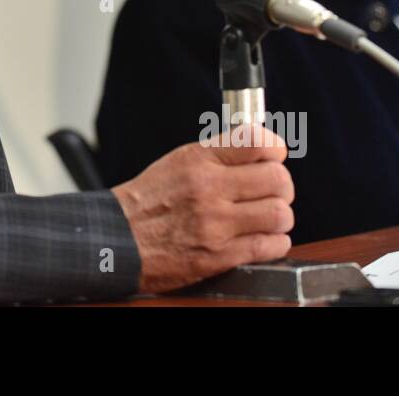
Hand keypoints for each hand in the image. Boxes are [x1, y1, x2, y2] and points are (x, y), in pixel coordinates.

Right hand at [110, 125, 294, 294]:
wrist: (117, 240)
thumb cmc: (147, 202)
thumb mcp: (177, 163)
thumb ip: (217, 156)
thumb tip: (257, 149)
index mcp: (197, 161)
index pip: (256, 143)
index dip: (275, 150)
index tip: (274, 157)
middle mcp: (208, 189)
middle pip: (277, 179)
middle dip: (281, 186)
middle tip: (273, 192)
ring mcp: (215, 225)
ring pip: (279, 214)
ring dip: (280, 216)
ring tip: (268, 218)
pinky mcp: (219, 257)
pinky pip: (270, 246)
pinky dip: (275, 241)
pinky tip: (263, 238)